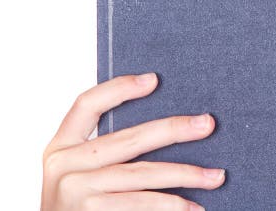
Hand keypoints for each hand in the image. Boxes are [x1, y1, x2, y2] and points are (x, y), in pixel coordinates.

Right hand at [41, 73, 225, 210]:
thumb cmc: (78, 209)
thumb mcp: (79, 175)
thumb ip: (106, 152)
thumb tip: (167, 127)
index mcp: (60, 148)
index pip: (87, 104)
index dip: (119, 88)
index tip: (154, 79)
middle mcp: (64, 166)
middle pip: (129, 139)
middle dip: (174, 130)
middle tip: (207, 124)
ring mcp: (77, 191)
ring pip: (143, 174)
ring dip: (186, 174)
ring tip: (215, 175)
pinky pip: (143, 203)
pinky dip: (173, 204)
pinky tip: (194, 207)